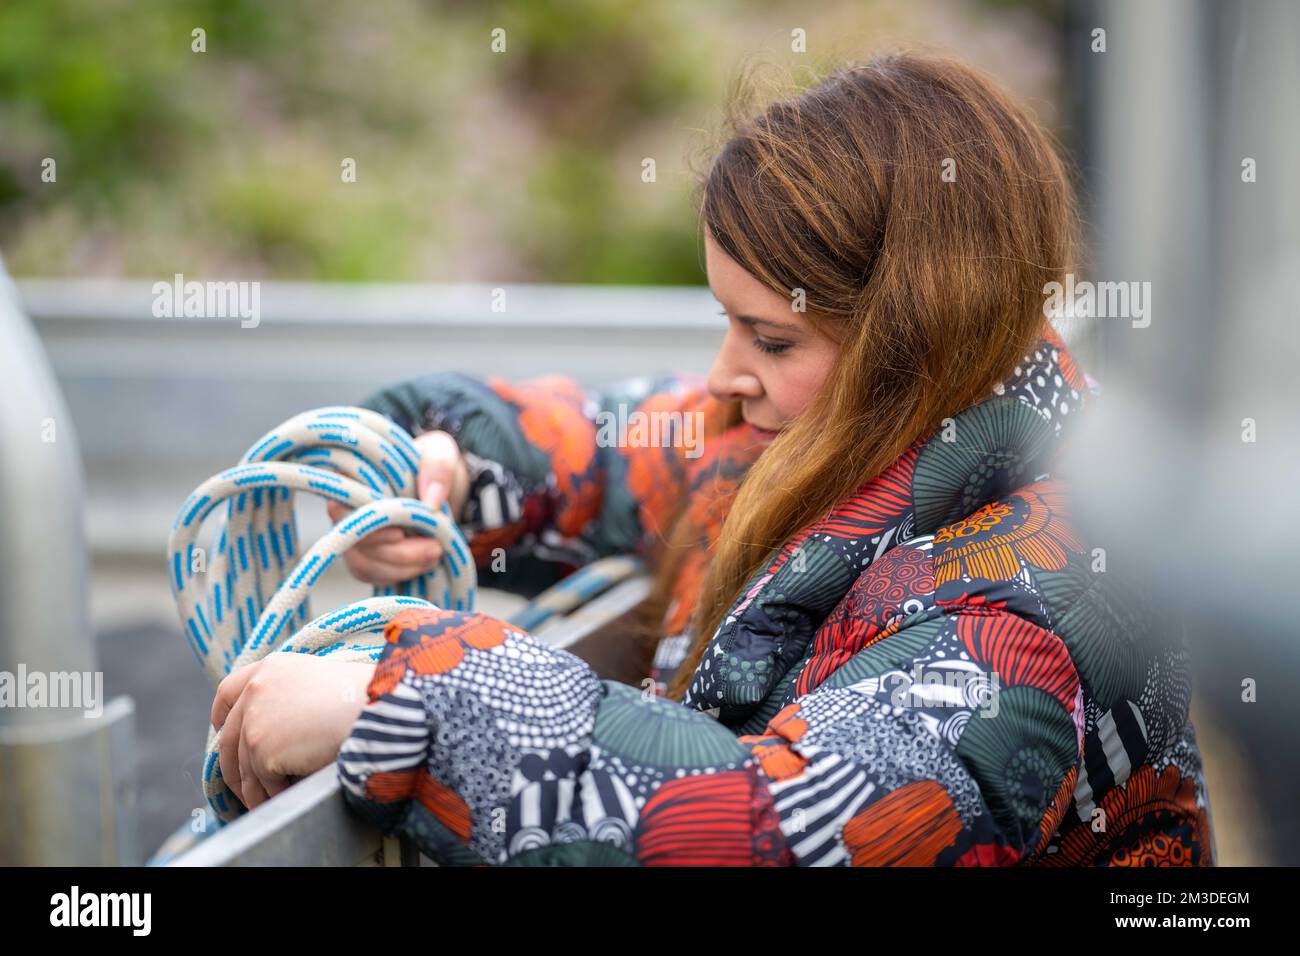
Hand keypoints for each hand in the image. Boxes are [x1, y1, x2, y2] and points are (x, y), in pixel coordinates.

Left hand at [211, 654, 377, 810]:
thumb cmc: (363, 697)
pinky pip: (263, 782)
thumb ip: (289, 695)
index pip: (226, 691)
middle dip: (234, 768)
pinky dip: (275, 793)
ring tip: (270, 801)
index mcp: (270, 667)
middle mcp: (255, 689)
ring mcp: (255, 719)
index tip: (225, 735)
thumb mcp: (318, 681)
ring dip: (256, 789)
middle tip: (245, 787)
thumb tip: (278, 729)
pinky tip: (290, 795)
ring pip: (244, 767)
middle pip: (229, 738)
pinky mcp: (261, 747)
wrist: (378, 707)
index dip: (223, 718)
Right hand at [327, 429, 470, 585]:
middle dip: (395, 552)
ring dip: (401, 567)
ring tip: (435, 554)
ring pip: (362, 563)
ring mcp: (351, 533)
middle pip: (353, 541)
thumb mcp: (440, 454)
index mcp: (352, 477)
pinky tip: (423, 564)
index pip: (339, 508)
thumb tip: (431, 504)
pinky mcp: (363, 555)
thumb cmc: (430, 464)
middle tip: (434, 548)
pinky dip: (399, 574)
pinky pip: (371, 574)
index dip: (366, 526)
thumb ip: (437, 469)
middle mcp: (344, 508)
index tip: (400, 533)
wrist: (435, 487)